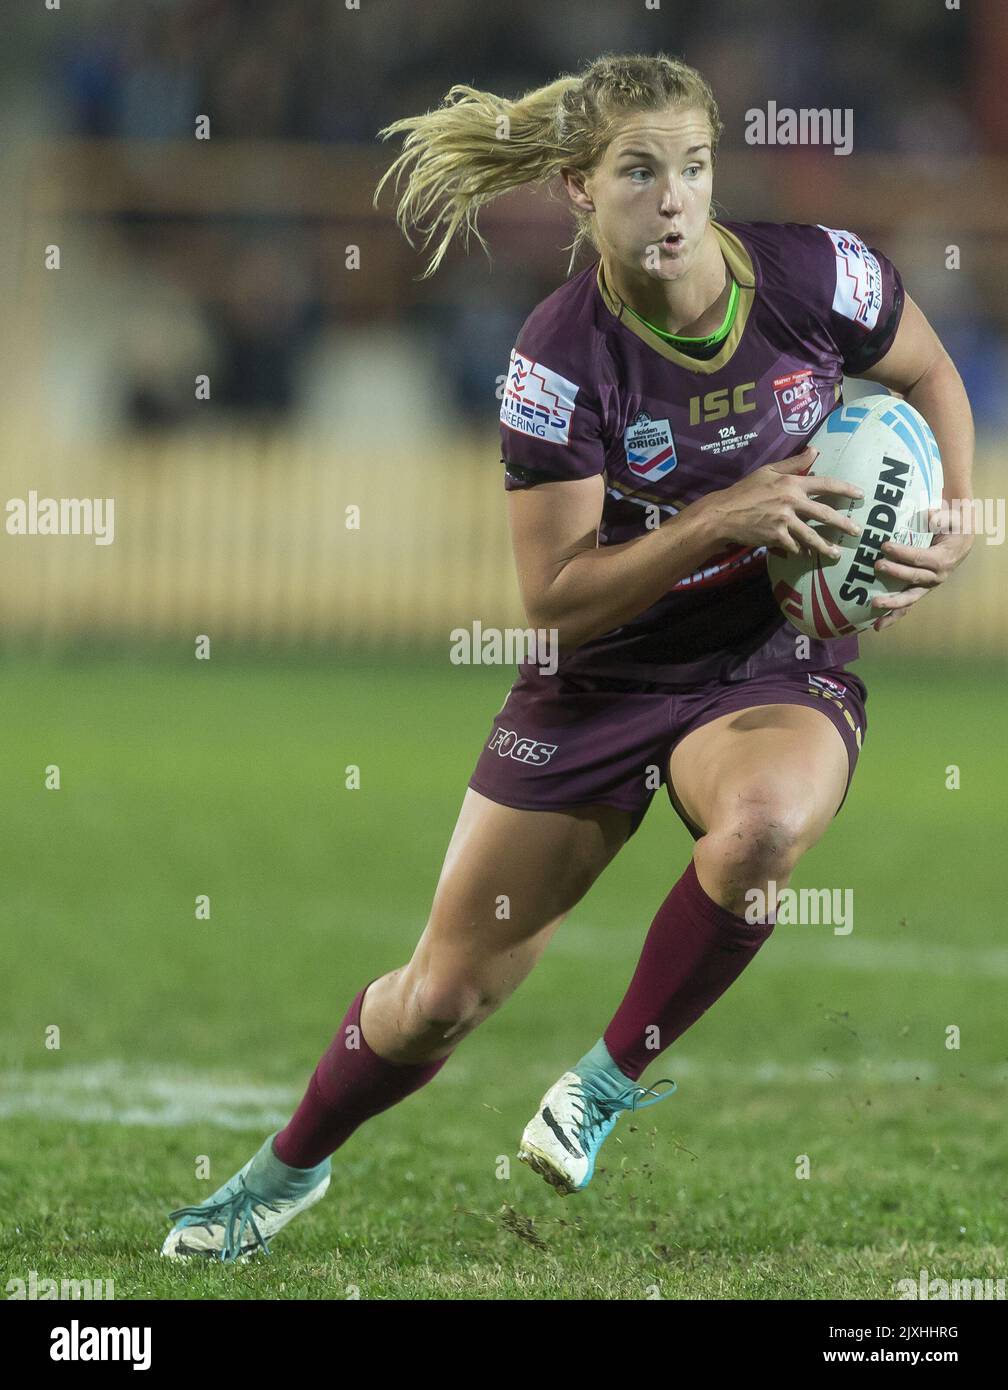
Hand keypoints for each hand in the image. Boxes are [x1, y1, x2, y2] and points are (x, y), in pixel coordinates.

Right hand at [707, 446, 862, 561]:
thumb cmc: (745, 490)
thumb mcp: (768, 471)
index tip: (860, 495)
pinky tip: (805, 555)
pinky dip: (799, 551)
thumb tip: (815, 450)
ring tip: (836, 554)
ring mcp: (784, 521)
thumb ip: (794, 463)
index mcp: (792, 483)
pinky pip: (794, 546)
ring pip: (812, 536)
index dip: (845, 489)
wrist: (723, 513)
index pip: (825, 484)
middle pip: (825, 514)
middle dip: (843, 523)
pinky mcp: (776, 537)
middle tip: (856, 531)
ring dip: (826, 546)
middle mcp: (791, 501)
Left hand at [870, 505, 975, 630]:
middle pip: (913, 577)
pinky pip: (906, 606)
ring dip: (892, 604)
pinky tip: (877, 626)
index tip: (885, 545)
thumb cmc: (952, 531)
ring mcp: (926, 587)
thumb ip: (942, 518)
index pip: (920, 558)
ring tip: (874, 604)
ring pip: (909, 598)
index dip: (903, 553)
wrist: (959, 545)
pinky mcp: (918, 592)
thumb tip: (931, 515)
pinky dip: (892, 617)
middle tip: (877, 565)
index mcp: (942, 560)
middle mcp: (935, 577)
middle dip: (895, 573)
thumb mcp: (951, 520)